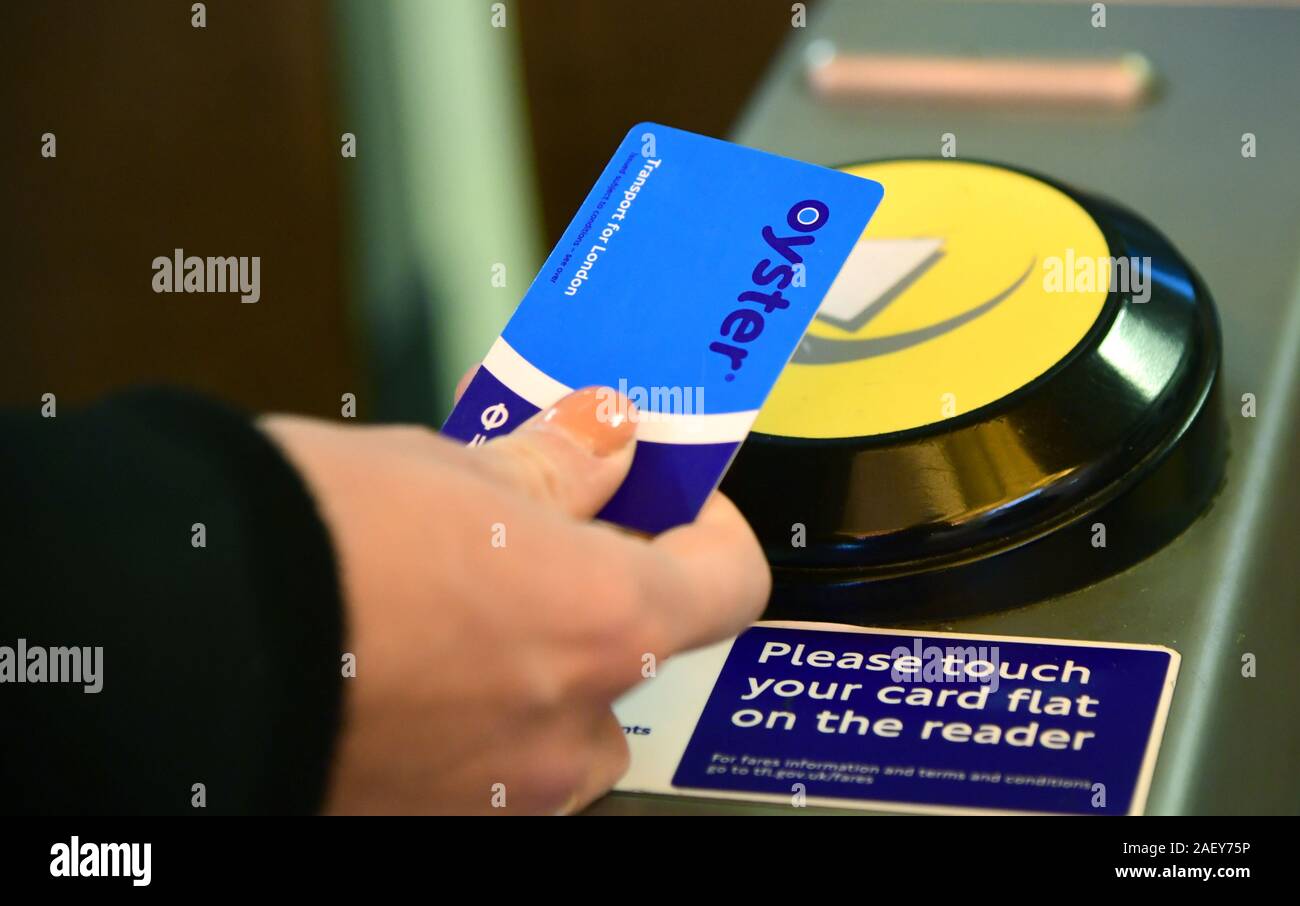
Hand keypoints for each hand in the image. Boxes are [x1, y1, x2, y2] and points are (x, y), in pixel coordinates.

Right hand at [260, 382, 768, 813]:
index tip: (666, 498)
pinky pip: (485, 761)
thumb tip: (606, 438)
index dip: (709, 528)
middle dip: (592, 594)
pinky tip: (401, 659)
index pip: (729, 582)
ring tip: (447, 600)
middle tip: (529, 536)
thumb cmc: (306, 544)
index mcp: (602, 621)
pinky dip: (468, 713)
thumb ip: (555, 463)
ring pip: (555, 719)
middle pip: (633, 657)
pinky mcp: (431, 821)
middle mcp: (567, 726)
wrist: (173, 640)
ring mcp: (501, 793)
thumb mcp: (450, 468)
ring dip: (528, 659)